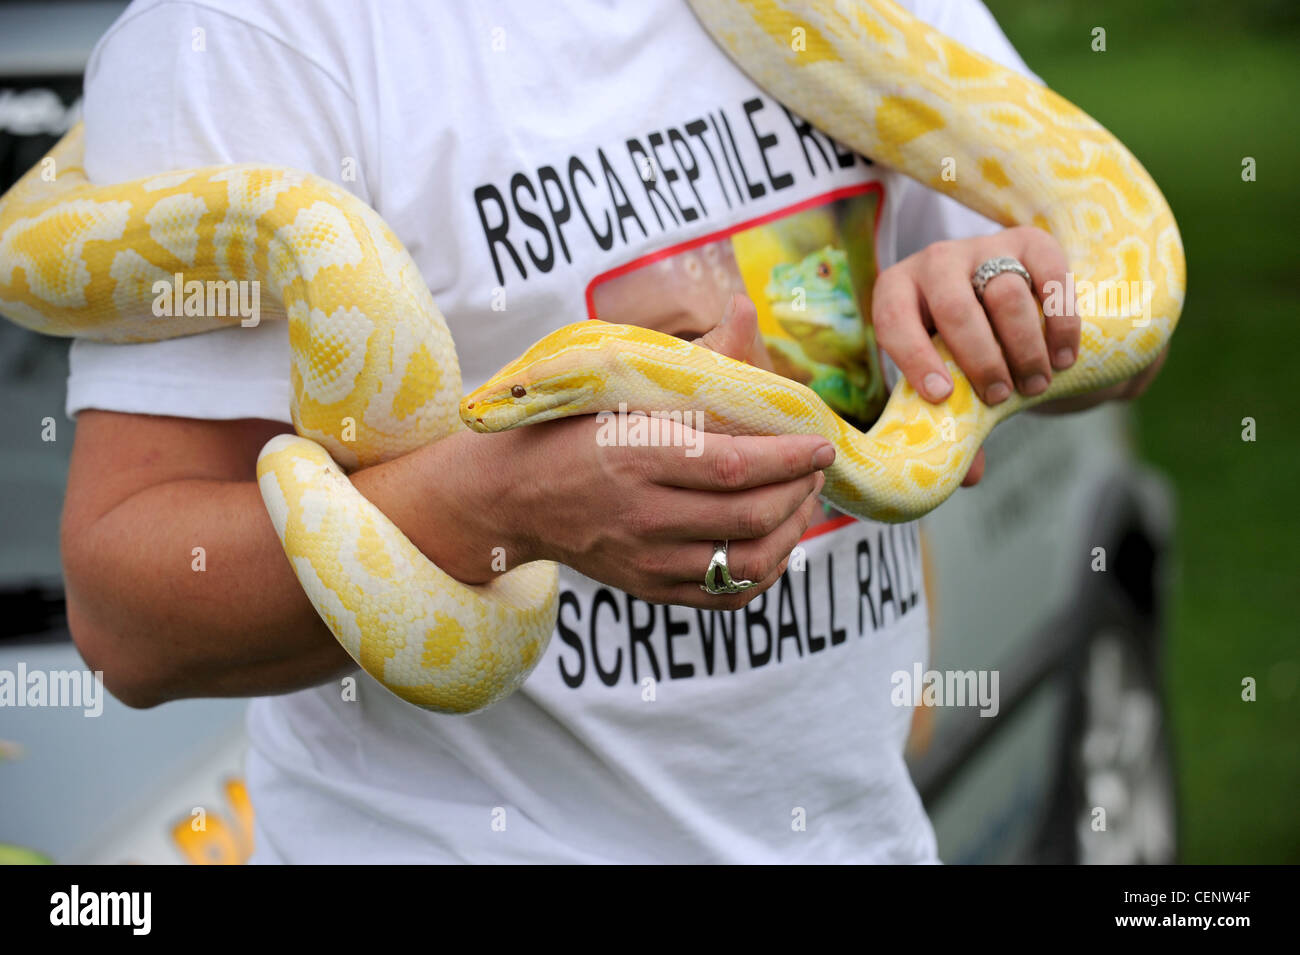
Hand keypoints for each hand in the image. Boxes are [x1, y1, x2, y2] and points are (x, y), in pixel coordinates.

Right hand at [437, 295, 831, 608]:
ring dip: (792, 531)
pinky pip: (726, 595)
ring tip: (802, 501)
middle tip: (815, 468)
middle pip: (750, 514)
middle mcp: (642, 515)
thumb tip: (744, 310)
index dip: (790, 457)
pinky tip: (776, 541)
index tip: (821, 443)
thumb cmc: (568, 429)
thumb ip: (691, 358)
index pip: (736, 465)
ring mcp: (647, 560)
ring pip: (747, 561)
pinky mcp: (650, 589)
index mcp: (635, 455)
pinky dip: (765, 571)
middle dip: (800, 490)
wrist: (510, 497)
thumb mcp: (617, 385)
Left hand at [872, 225, 1079, 485]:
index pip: (893, 320)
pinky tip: (1064, 357)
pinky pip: (1049, 275)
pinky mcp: (1030, 241)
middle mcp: (935, 262)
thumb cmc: (957, 347)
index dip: (914, 357)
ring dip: (1023, 345)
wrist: (997, 292)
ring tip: (1036, 385)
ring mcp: (983, 247)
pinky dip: (1060, 320)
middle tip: (1001, 397)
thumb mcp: (943, 374)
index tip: (942, 395)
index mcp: (896, 293)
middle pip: (955, 306)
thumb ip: (951, 419)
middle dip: (980, 358)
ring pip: (1005, 292)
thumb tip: (970, 477)